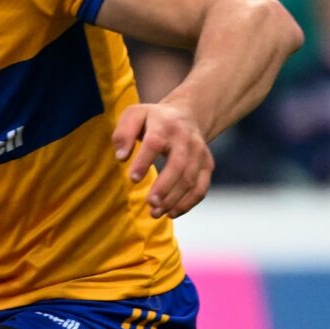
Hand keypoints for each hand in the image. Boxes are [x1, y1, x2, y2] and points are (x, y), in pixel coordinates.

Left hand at [112, 101, 212, 217]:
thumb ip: (123, 134)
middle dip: (165, 186)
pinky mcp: (207, 165)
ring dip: (174, 199)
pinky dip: (188, 203)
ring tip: (155, 213)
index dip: (145, 161)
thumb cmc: (151, 120)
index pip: (155, 142)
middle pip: (178, 164)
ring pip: (191, 179)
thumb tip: (121, 157)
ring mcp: (200, 153)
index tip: (133, 179)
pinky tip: (172, 213)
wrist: (185, 115)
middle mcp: (186, 139)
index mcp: (165, 125)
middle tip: (150, 202)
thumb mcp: (133, 116)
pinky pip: (202, 187)